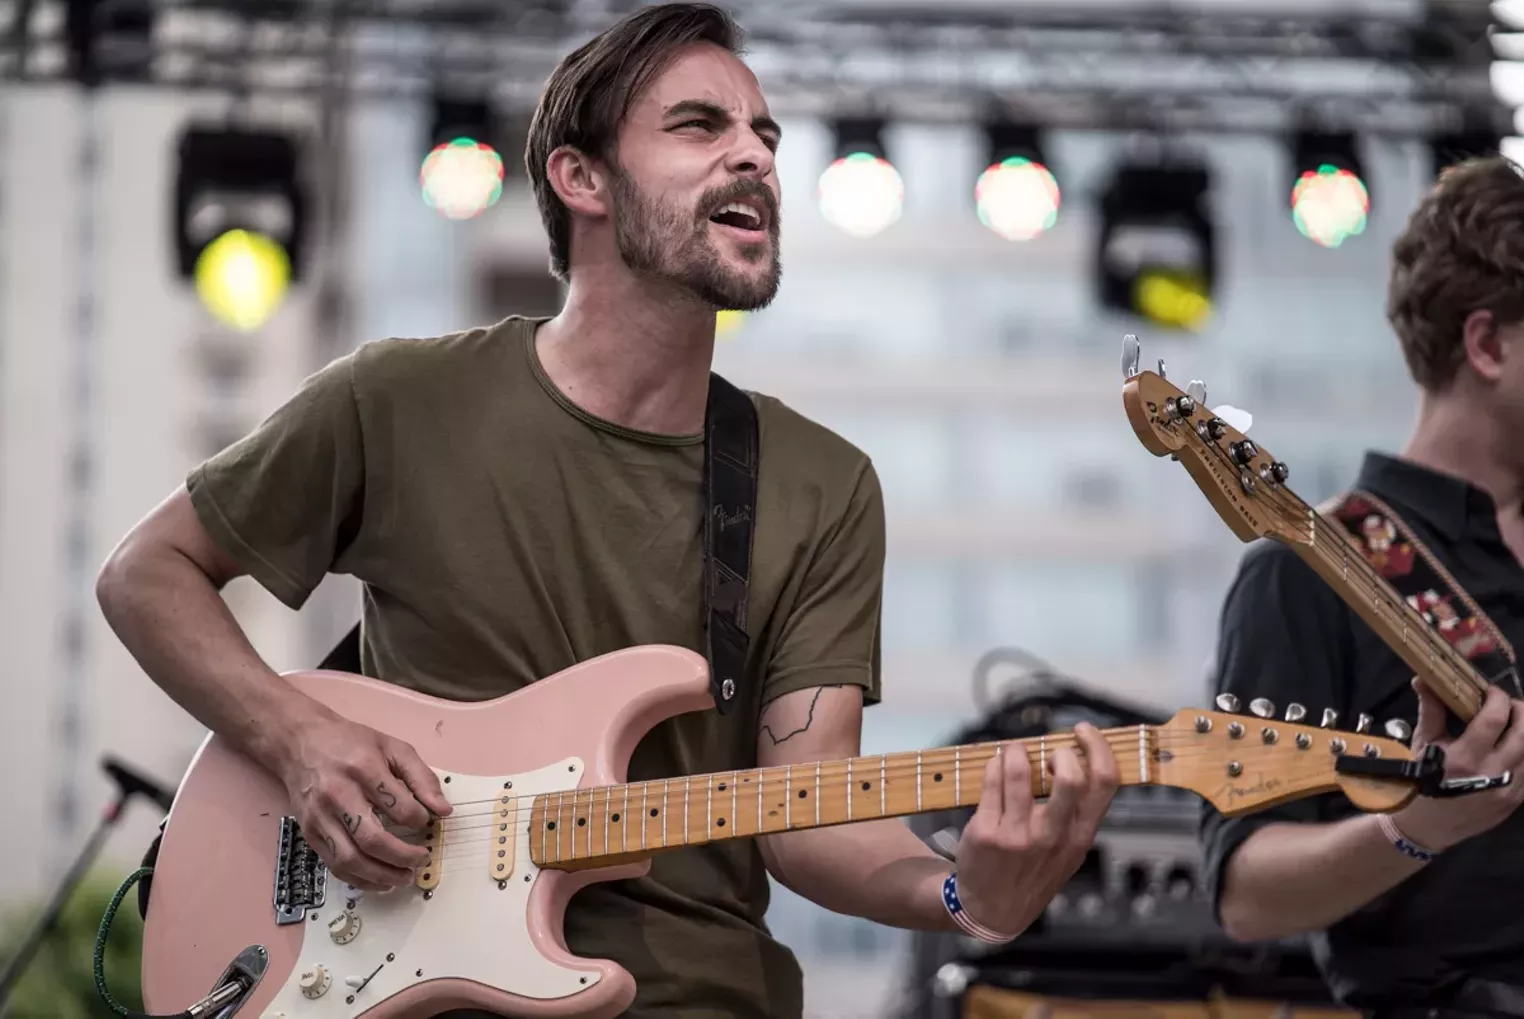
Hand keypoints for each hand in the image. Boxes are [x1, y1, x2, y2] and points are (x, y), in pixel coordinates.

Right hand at [277, 708, 453, 891]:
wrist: (300, 743)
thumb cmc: (352, 744)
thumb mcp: (393, 747)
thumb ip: (421, 778)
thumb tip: (444, 810)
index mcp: (364, 769)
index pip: (399, 806)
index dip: (420, 821)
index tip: (428, 823)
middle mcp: (338, 795)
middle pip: (372, 839)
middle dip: (402, 857)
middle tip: (421, 859)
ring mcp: (320, 817)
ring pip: (350, 859)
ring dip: (381, 876)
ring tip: (403, 877)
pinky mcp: (309, 833)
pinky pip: (334, 865)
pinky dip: (359, 880)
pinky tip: (379, 881)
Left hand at [952, 723, 1119, 935]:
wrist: (990, 909)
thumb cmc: (1032, 872)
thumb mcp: (1067, 852)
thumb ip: (1074, 813)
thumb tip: (1074, 757)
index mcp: (1080, 837)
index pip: (1104, 783)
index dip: (1098, 748)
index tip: (1084, 731)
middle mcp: (1053, 837)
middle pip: (1070, 778)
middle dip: (1060, 751)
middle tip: (1048, 750)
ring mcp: (1019, 835)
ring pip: (1020, 772)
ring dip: (1016, 752)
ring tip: (1013, 753)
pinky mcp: (987, 832)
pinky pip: (992, 781)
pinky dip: (994, 765)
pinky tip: (995, 767)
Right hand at [1392, 680, 1523, 852]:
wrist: (1429, 826)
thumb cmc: (1421, 782)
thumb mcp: (1423, 745)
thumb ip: (1431, 711)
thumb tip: (1424, 680)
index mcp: (1464, 759)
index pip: (1494, 720)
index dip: (1498, 699)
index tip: (1491, 691)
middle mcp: (1492, 774)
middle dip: (1521, 711)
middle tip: (1509, 704)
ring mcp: (1509, 790)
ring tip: (1514, 723)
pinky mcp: (1517, 800)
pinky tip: (1512, 747)